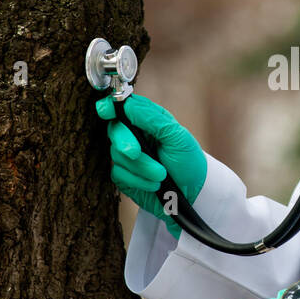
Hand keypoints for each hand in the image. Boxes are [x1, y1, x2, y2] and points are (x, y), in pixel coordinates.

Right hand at [95, 92, 206, 240]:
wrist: (193, 194)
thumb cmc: (188, 161)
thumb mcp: (177, 136)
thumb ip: (152, 118)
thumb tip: (126, 103)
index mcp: (148, 120)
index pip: (124, 107)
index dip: (110, 106)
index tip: (106, 110)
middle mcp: (135, 135)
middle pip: (115, 130)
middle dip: (124, 142)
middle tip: (135, 152)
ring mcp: (127, 156)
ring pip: (118, 156)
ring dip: (142, 168)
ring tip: (162, 175)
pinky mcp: (124, 176)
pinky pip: (119, 174)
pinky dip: (139, 181)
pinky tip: (155, 185)